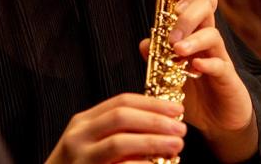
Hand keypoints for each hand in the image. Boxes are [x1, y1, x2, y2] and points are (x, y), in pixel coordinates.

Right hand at [45, 94, 186, 163]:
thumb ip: (117, 130)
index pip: (121, 101)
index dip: (152, 103)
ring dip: (153, 142)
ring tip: (177, 145)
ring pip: (120, 143)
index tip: (177, 109)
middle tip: (181, 128)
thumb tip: (160, 121)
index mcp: (84, 122)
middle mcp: (79, 137)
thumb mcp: (91, 142)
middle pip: (121, 117)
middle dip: (155, 120)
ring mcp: (81, 159)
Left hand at [137, 0, 257, 161]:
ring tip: (177, 51)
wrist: (219, 124)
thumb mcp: (171, 78)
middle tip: (172, 35)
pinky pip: (220, 64)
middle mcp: (208, 42)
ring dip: (193, 39)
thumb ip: (157, 59)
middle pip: (206, 8)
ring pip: (213, 34)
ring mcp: (220, 58)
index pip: (195, 3)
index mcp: (195, 36)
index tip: (170, 10)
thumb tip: (144, 42)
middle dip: (187, 15)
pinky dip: (207, 63)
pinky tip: (195, 67)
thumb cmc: (195, 96)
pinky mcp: (228, 78)